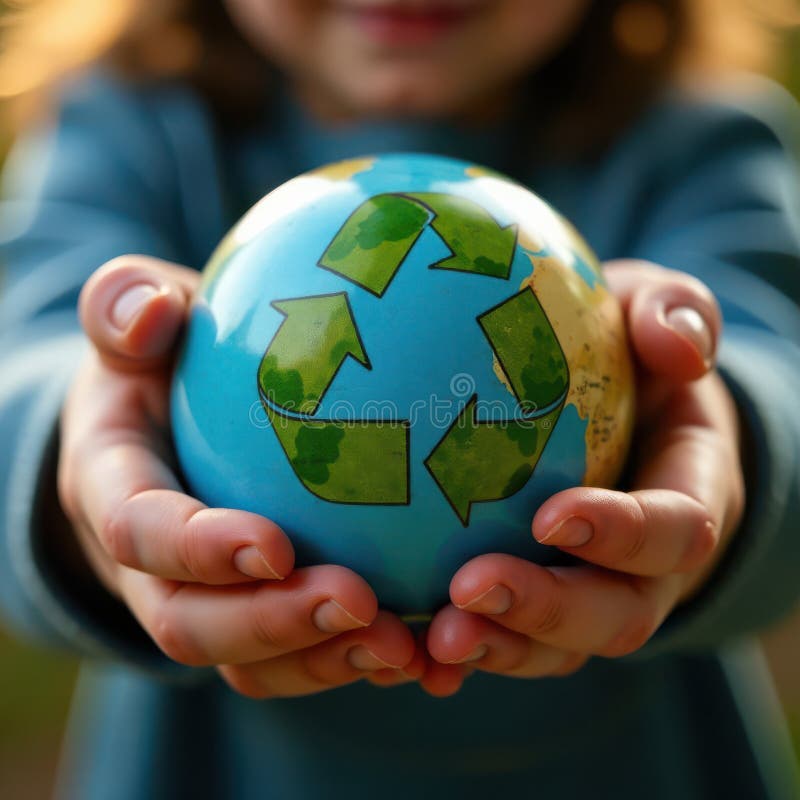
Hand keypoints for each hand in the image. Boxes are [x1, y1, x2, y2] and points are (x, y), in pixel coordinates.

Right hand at [59, 256, 421, 696]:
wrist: (161, 428)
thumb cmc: (159, 363)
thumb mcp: (137, 323)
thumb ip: (124, 306)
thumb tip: (151, 310)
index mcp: (111, 489)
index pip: (138, 531)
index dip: (197, 549)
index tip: (274, 545)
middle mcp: (148, 565)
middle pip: (191, 624)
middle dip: (272, 625)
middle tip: (361, 603)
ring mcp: (200, 598)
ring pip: (248, 660)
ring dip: (324, 660)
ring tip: (408, 645)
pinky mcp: (253, 611)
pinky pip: (297, 657)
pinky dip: (354, 659)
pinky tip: (428, 647)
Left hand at [423, 261, 744, 694]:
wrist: (622, 415)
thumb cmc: (632, 357)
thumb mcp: (654, 314)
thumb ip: (674, 315)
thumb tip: (677, 345)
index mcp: (686, 496)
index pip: (674, 531)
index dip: (622, 535)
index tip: (550, 516)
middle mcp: (645, 566)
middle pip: (615, 615)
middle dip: (546, 612)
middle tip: (469, 591)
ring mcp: (591, 593)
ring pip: (556, 647)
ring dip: (497, 647)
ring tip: (431, 637)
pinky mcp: (539, 604)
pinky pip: (505, 640)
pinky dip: (459, 656)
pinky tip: (402, 651)